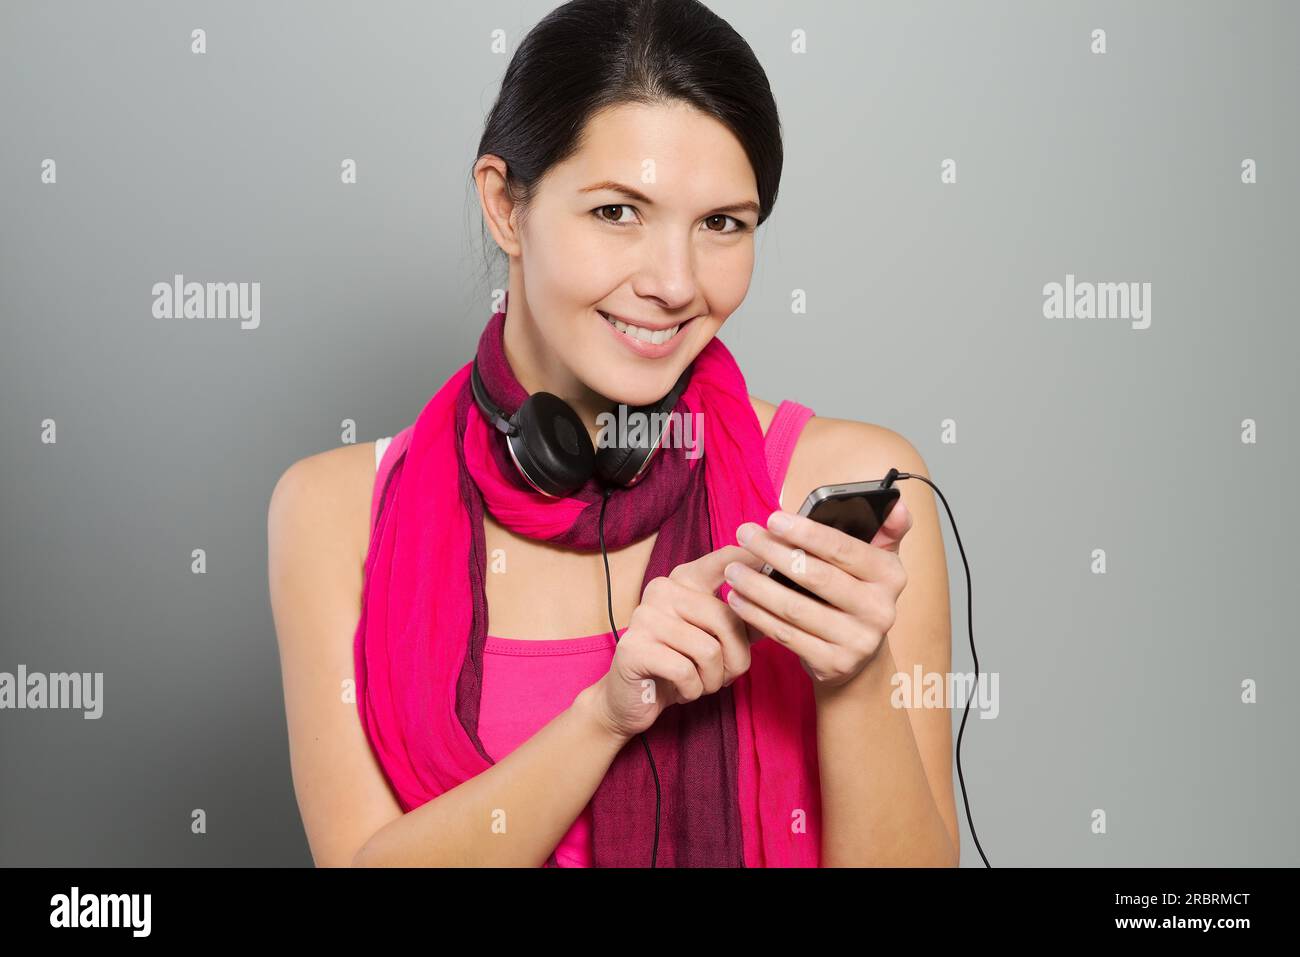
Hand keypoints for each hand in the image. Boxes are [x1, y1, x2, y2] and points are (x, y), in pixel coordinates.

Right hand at [588, 545, 764, 740]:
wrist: (632, 699)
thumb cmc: (682, 664)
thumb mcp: (719, 637)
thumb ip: (748, 616)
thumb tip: (787, 595)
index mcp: (686, 579)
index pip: (725, 560)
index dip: (754, 559)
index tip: (777, 565)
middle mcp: (664, 589)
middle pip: (727, 618)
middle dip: (736, 659)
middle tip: (724, 676)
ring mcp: (645, 616)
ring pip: (709, 650)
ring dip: (713, 679)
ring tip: (700, 683)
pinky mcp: (634, 648)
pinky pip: (685, 671)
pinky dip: (692, 690)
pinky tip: (682, 689)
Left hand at [724, 500, 913, 688]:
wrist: (860, 660)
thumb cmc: (857, 596)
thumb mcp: (877, 563)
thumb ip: (885, 530)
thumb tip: (897, 505)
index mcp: (891, 576)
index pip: (844, 549)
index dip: (807, 533)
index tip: (773, 519)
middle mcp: (880, 610)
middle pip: (816, 577)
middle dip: (774, 553)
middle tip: (745, 536)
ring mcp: (857, 641)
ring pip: (795, 608)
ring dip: (757, 586)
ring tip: (732, 569)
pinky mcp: (833, 664)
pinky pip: (786, 635)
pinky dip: (757, 616)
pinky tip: (737, 599)